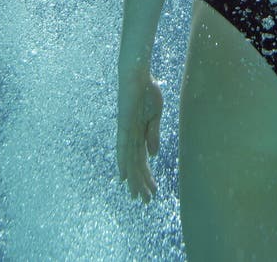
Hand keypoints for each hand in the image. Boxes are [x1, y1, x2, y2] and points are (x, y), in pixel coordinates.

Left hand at [117, 71, 163, 202]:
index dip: (146, 177)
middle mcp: (130, 137)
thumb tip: (153, 156)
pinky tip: (122, 176)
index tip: (151, 192)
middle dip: (140, 184)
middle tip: (145, 201)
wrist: (138, 75)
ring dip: (134, 179)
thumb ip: (152, 134)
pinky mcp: (124, 125)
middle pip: (135, 166)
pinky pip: (123, 147)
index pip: (142, 161)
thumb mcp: (155, 116)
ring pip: (130, 161)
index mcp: (140, 134)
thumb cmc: (147, 91)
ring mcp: (126, 131)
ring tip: (138, 196)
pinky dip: (122, 162)